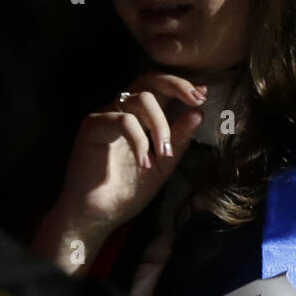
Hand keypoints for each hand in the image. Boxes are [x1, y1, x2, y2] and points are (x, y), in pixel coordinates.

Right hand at [34, 73, 205, 273]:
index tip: (203, 95)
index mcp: (138, 118)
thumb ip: (178, 140)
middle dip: (176, 85)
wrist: (96, 216)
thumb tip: (199, 113)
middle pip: (148, 79)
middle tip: (196, 99)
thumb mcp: (162, 165)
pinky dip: (139, 141)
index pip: (160, 88)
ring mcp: (105, 116)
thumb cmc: (124, 192)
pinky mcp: (92, 127)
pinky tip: (144, 162)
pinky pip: (122, 121)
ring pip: (139, 98)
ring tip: (166, 152)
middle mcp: (120, 111)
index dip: (182, 86)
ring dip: (161, 124)